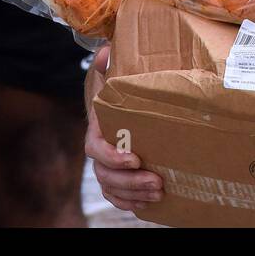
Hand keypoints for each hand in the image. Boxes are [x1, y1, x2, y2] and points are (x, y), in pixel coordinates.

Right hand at [84, 45, 163, 211]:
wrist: (116, 106)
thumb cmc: (116, 91)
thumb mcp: (112, 75)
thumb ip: (108, 64)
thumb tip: (105, 52)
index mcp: (96, 129)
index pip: (95, 148)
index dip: (112, 157)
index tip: (135, 158)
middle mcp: (98, 151)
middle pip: (105, 174)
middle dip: (130, 181)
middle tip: (157, 181)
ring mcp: (106, 166)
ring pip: (112, 187)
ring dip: (134, 193)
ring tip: (159, 191)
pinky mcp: (116, 177)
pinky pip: (116, 196)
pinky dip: (130, 202)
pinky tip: (149, 203)